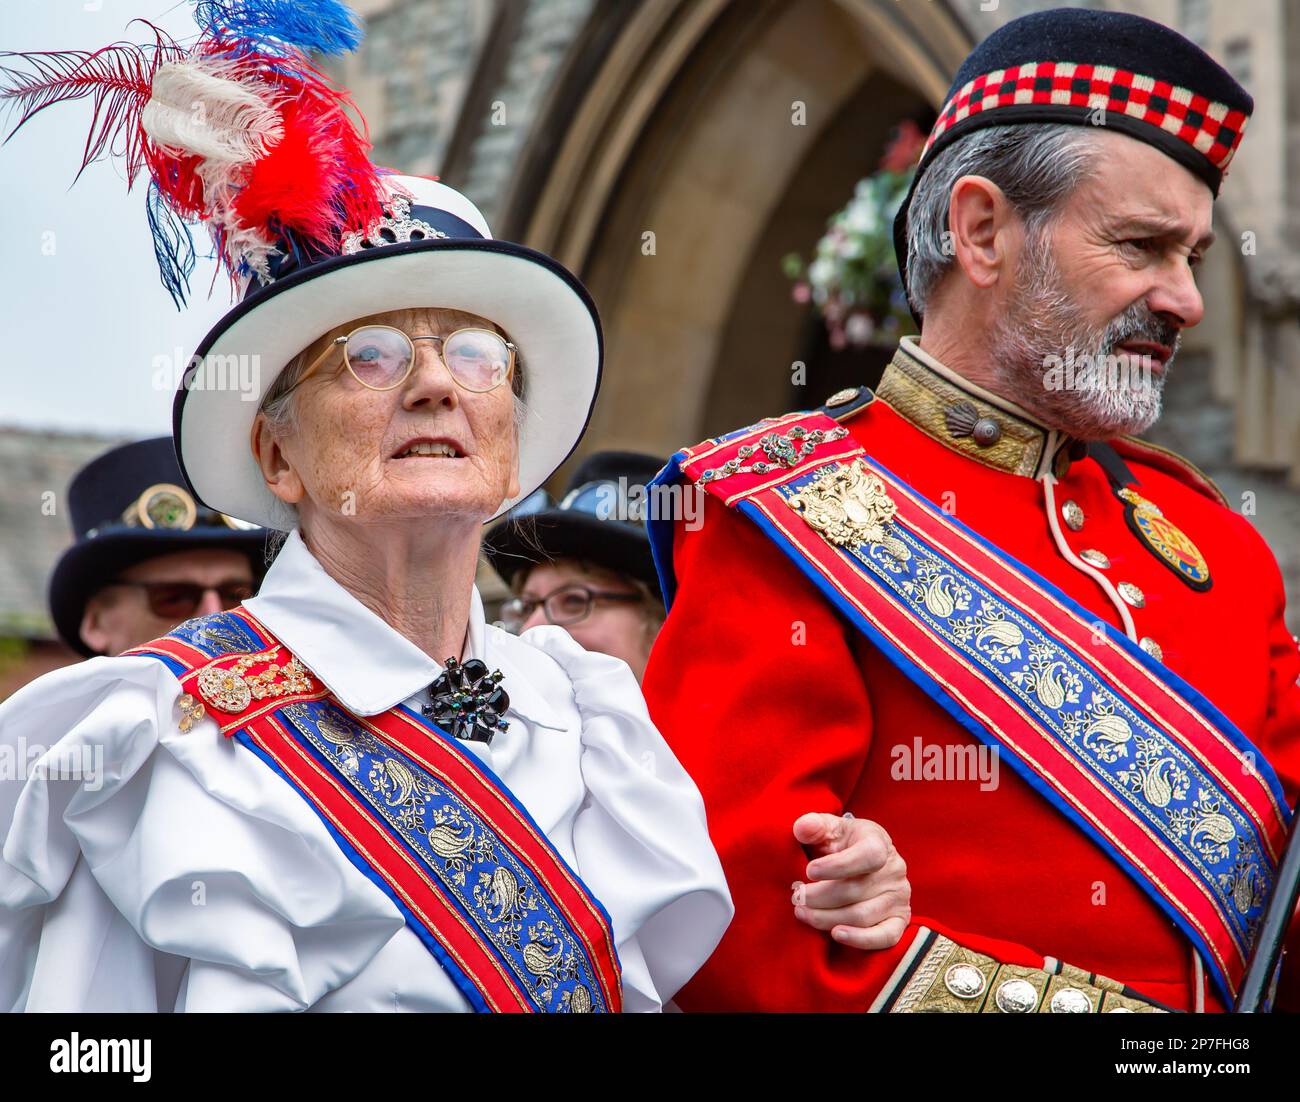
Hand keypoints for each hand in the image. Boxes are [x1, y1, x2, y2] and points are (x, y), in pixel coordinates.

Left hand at [790, 812, 910, 949]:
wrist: (858, 860)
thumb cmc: (839, 843)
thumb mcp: (827, 828)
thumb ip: (813, 825)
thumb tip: (803, 827)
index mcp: (878, 842)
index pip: (867, 856)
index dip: (837, 866)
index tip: (809, 871)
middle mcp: (894, 870)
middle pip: (856, 890)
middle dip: (820, 897)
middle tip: (796, 897)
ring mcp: (899, 897)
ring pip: (862, 915)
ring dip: (827, 918)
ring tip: (803, 912)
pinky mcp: (899, 920)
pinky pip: (885, 937)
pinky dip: (860, 939)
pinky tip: (835, 934)